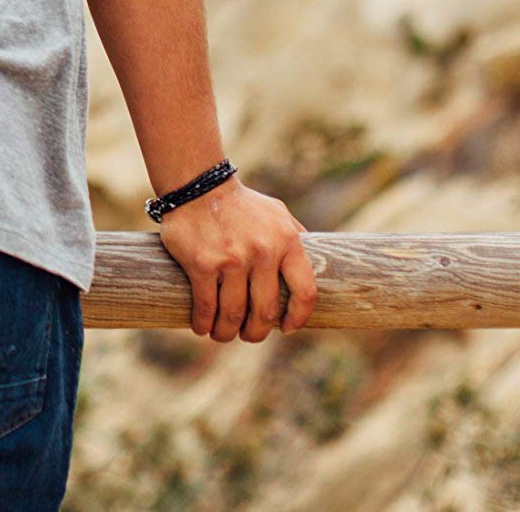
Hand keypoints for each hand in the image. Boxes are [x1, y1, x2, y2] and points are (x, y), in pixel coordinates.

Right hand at [156, 178, 315, 342]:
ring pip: (234, 314)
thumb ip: (297, 237)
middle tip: (248, 334)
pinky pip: (207, 306)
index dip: (298, 318)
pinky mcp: (202, 264)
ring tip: (222, 334)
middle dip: (256, 332)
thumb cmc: (241, 204)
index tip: (287, 328)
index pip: (305, 292)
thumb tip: (320, 262)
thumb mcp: (277, 214)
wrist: (198, 185)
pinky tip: (202, 327)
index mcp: (287, 241)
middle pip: (266, 311)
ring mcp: (232, 259)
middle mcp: (263, 252)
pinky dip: (204, 324)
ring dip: (227, 333)